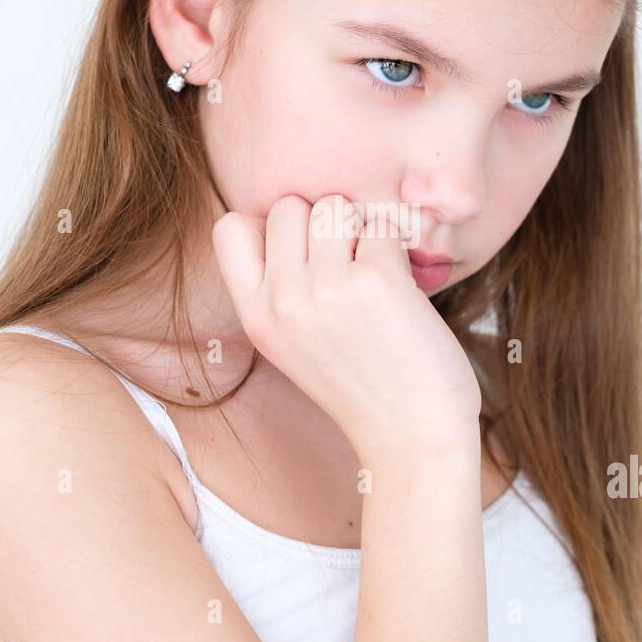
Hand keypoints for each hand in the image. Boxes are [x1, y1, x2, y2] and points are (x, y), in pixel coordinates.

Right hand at [211, 194, 481, 460]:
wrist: (412, 436)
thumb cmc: (361, 385)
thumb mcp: (291, 344)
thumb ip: (278, 288)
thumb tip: (290, 216)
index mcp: (254, 316)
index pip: (229, 227)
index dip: (267, 228)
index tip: (300, 257)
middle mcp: (282, 299)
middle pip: (288, 205)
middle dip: (321, 224)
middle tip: (347, 268)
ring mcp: (327, 287)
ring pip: (334, 206)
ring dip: (360, 231)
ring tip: (373, 278)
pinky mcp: (377, 279)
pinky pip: (380, 226)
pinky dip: (396, 249)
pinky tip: (400, 291)